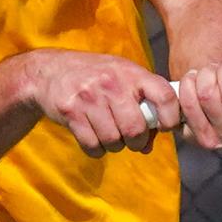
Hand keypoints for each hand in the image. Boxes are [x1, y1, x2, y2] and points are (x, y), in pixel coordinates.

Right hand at [19, 49, 181, 157]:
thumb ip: (141, 107)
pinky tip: (93, 137)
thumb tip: (148, 146)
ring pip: (113, 140)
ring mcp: (90, 96)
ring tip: (109, 135)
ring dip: (114, 146)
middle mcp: (112, 82)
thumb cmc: (95, 77)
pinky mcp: (70, 111)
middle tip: (131, 138)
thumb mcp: (122, 79)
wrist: (50, 71)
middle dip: (136, 141)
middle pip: (136, 128)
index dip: (171, 118)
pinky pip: (92, 146)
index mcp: (131, 72)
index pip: (164, 95)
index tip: (166, 127)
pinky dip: (96, 150)